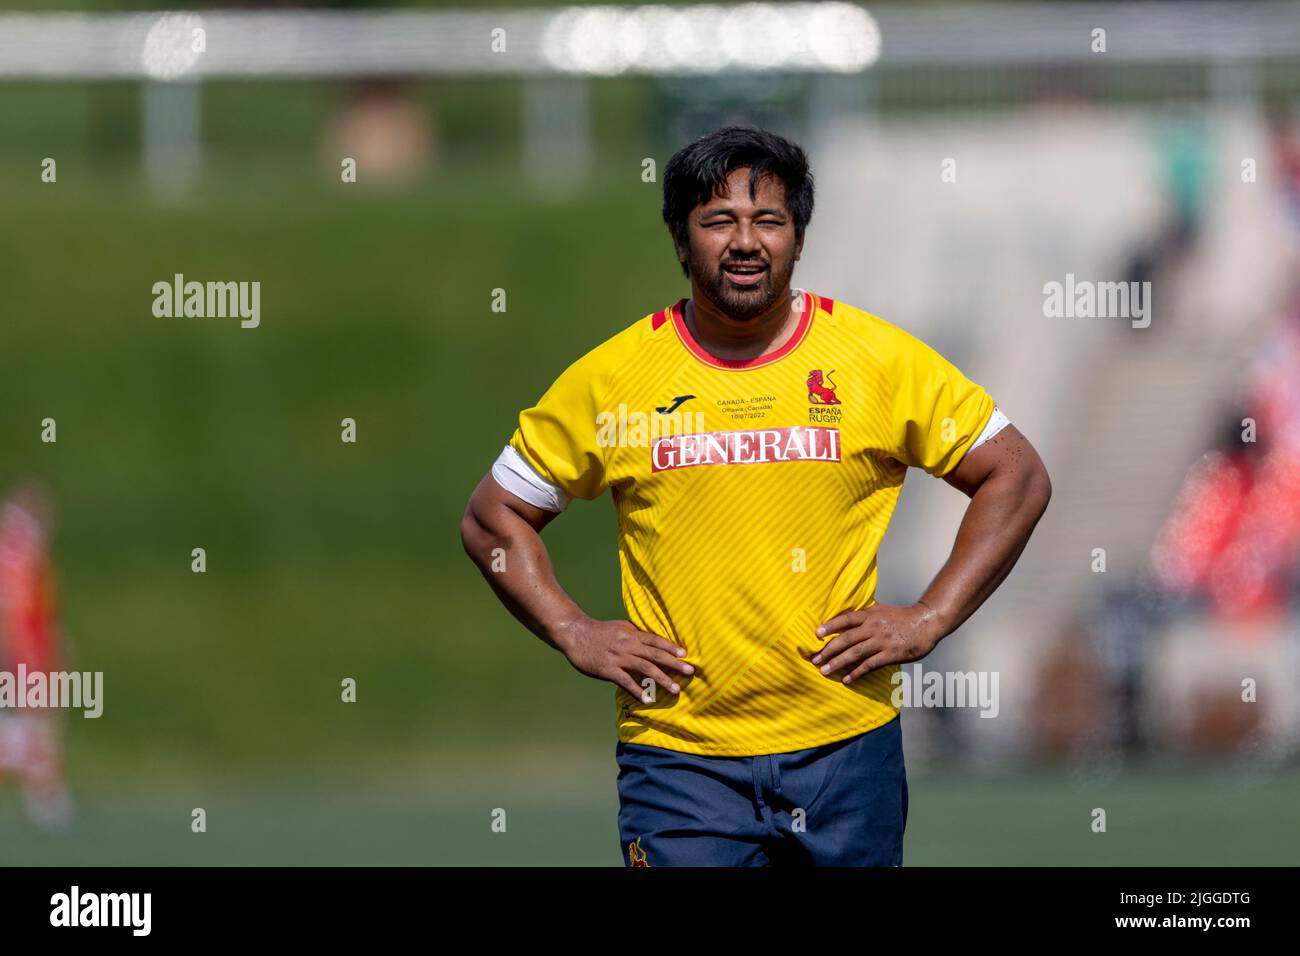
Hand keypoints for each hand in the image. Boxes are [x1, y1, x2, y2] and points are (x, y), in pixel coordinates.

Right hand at [553, 618, 693, 701]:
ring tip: (675, 689)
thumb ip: (636, 635)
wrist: (575, 634)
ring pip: (645, 668)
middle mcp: (628, 644)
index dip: (671, 647)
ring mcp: (619, 657)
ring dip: (662, 679)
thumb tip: (653, 643)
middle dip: (674, 663)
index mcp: (632, 634)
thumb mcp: (621, 628)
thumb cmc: (599, 632)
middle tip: (690, 671)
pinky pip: (626, 681)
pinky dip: (638, 690)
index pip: (656, 641)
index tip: (685, 654)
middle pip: (656, 654)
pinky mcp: (608, 669)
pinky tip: (647, 698)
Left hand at [811, 602, 944, 683]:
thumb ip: (863, 616)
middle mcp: (873, 628)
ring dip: (838, 663)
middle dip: (828, 650)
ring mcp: (881, 642)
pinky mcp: (890, 655)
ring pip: (855, 653)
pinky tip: (847, 679)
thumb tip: (844, 620)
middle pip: (846, 639)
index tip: (816, 633)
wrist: (925, 623)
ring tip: (825, 671)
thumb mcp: (880, 610)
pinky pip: (870, 665)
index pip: (845, 619)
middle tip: (815, 659)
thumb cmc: (901, 617)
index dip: (830, 626)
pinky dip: (857, 673)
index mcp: (869, 615)